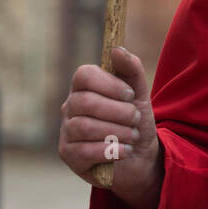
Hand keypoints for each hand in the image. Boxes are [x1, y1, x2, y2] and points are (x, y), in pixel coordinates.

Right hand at [59, 46, 162, 208]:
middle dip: (118, 111)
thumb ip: (131, 69)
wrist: (140, 158)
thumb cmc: (135, 123)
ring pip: (85, 126)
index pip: (83, 75)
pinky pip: (84, 151)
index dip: (108, 84)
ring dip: (117, 132)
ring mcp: (66, 131)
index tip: (130, 95)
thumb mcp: (140, 95)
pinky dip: (111, 151)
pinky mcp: (68, 155)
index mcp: (84, 88)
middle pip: (85, 102)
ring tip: (133, 136)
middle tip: (136, 119)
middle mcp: (70, 107)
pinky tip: (125, 151)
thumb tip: (116, 50)